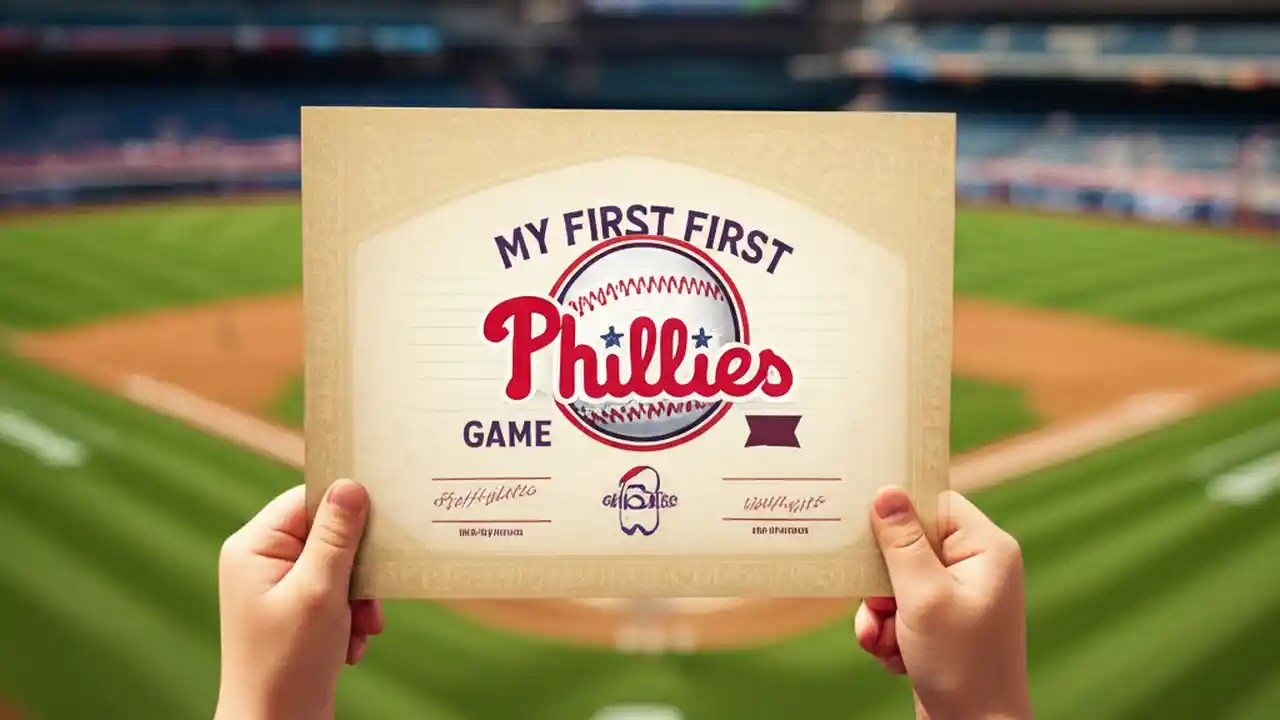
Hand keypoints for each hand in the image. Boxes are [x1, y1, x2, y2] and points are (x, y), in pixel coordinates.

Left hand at [215, 481, 382, 719]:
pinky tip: (351, 644)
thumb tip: (350, 485)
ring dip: (358, 596)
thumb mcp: (320, 591)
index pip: (306, 500)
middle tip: (370, 593)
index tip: (380, 520)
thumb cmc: (289, 663)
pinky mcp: (295, 614)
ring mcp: (277, 589)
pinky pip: (335, 595)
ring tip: (362, 626)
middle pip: (326, 534)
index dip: (345, 508)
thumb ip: (336, 536)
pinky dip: (351, 617)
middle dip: (357, 566)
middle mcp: (261, 563)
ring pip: (337, 567)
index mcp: (253, 548)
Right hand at [854, 488, 1031, 719]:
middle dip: (882, 579)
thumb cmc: (961, 665)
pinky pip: (900, 608)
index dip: (899, 513)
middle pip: (909, 542)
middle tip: (876, 604)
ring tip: (883, 639)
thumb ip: (902, 542)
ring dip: (880, 611)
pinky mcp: (942, 622)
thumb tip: (886, 492)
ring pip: (897, 579)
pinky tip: (893, 655)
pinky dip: (888, 630)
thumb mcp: (923, 597)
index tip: (866, 525)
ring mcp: (959, 596)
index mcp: (986, 549)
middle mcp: (976, 566)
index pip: (935, 503)